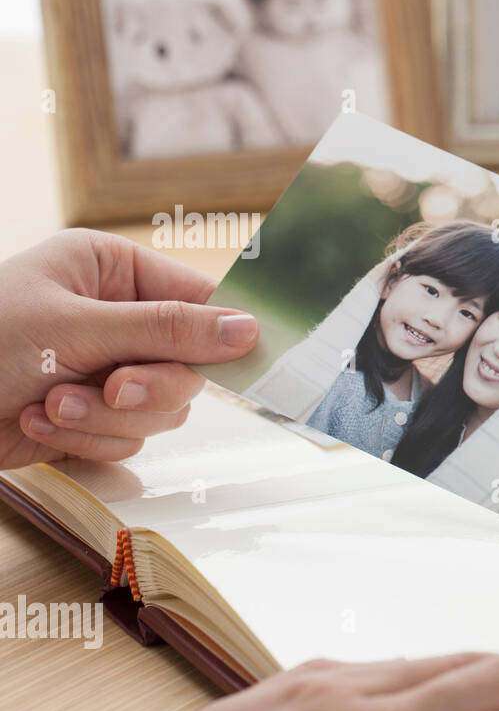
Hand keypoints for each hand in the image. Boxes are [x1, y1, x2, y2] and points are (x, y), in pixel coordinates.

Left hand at [0, 228, 257, 467]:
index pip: (200, 299)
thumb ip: (166, 331)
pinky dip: (86, 438)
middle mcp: (118, 318)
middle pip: (190, 366)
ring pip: (162, 411)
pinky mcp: (92, 419)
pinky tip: (37, 419)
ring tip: (52, 403)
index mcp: (113, 271)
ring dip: (106, 418)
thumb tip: (247, 331)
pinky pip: (129, 439)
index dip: (222, 334)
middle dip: (147, 387)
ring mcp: (107, 370)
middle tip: (113, 390)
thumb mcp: (75, 328)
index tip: (249, 360)